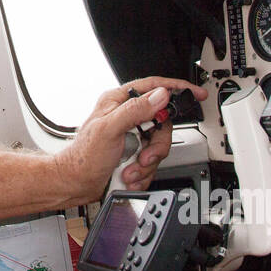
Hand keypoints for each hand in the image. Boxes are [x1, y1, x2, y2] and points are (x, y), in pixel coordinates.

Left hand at [55, 76, 207, 202]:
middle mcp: (127, 116)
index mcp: (118, 101)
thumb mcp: (109, 129)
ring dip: (146, 164)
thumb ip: (135, 110)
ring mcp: (132, 136)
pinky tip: (128, 175)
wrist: (76, 183)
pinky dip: (143, 173)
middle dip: (156, 146)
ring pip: (158, 146)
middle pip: (162, 124)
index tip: (195, 93)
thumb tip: (160, 96)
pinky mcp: (134, 154)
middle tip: (145, 157)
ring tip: (130, 170)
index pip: (153, 87)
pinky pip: (152, 162)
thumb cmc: (83, 156)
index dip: (176, 88)